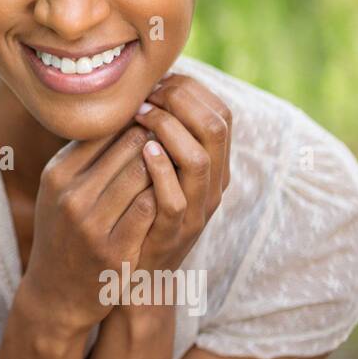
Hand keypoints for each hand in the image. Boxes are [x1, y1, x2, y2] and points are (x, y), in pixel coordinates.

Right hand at [21, 122, 161, 336]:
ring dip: (165, 162)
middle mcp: (71, 196)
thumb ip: (83, 153)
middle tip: (173, 133)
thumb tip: (122, 111)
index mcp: (57, 174)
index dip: (134, 120)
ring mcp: (92, 224)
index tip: (152, 118)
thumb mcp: (58, 189)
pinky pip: (150, 207)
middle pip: (128, 146)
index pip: (104, 129)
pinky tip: (172, 190)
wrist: (56, 293)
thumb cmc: (63, 230)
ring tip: (176, 158)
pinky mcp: (114, 251)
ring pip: (143, 172)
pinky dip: (165, 193)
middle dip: (156, 136)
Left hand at [129, 72, 231, 278]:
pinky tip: (142, 150)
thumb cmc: (142, 215)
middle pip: (216, 127)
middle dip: (181, 100)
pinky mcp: (172, 234)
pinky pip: (175, 198)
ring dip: (169, 128)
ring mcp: (196, 211)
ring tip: (141, 115)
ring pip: (201, 159)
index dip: (191, 89)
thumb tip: (146, 88)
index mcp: (214, 166)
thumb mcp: (158, 172)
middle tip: (147, 94)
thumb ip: (161, 137)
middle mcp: (213, 186)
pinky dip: (160, 169)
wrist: (137, 277)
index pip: (220, 112)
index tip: (157, 82)